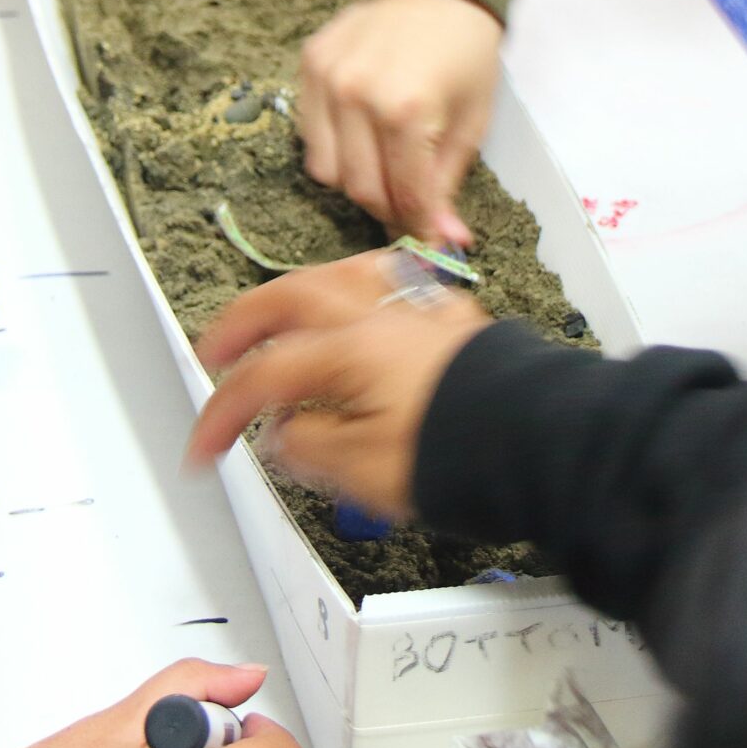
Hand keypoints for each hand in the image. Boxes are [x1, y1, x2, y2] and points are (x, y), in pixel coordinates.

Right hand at [186, 254, 489, 520]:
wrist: (544, 444)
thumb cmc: (459, 457)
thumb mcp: (363, 471)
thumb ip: (310, 446)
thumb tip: (286, 435)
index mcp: (346, 350)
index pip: (264, 377)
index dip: (223, 413)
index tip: (202, 451)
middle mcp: (378, 316)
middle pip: (292, 299)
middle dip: (244, 325)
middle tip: (216, 352)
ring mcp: (421, 313)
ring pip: (347, 276)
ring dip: (303, 294)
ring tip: (285, 314)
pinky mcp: (456, 326)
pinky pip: (398, 290)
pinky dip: (365, 295)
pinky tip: (370, 311)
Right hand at [296, 0, 500, 245]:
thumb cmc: (465, 54)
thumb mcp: (471, 121)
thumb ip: (448, 183)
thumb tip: (445, 241)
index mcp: (407, 110)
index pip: (404, 194)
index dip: (419, 226)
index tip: (430, 241)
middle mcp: (357, 95)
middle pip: (360, 188)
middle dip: (389, 208)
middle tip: (410, 206)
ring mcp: (327, 78)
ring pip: (326, 170)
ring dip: (356, 179)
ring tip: (383, 165)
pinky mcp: (309, 64)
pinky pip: (309, 134)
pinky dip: (333, 146)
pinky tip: (360, 132)